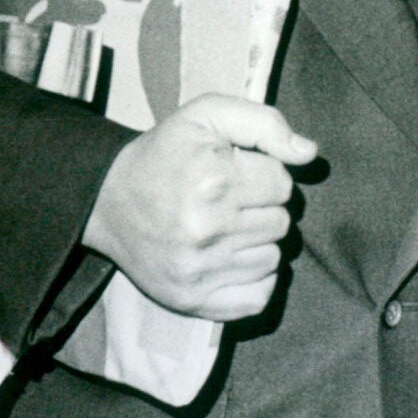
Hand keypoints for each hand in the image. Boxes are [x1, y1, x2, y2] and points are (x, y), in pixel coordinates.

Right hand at [82, 95, 317, 321]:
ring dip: (258, 241)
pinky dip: (256, 280)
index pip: (282, 183)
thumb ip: (263, 122)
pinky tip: (233, 259)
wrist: (108, 201)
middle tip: (231, 200)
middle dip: (263, 207)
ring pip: (274, 258)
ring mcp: (202, 270)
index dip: (264, 174)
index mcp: (213, 178)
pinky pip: (259, 298)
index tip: (237, 173)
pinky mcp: (195, 301)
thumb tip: (309, 153)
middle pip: (281, 222)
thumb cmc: (163, 154)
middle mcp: (208, 227)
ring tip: (227, 227)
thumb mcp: (205, 116)